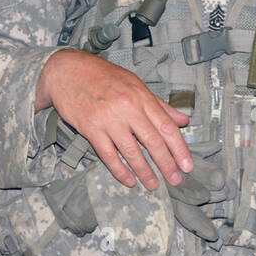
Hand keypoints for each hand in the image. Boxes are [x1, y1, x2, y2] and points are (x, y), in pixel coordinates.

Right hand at [35, 48, 192, 190]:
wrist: (68, 70)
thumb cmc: (103, 76)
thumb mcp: (135, 85)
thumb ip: (159, 105)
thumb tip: (182, 120)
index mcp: (141, 97)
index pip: (166, 127)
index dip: (179, 149)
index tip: (187, 165)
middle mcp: (128, 108)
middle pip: (153, 142)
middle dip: (166, 164)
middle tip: (175, 180)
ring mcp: (109, 119)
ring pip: (131, 151)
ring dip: (145, 171)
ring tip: (154, 184)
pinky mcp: (90, 129)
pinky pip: (108, 155)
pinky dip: (120, 170)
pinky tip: (129, 180)